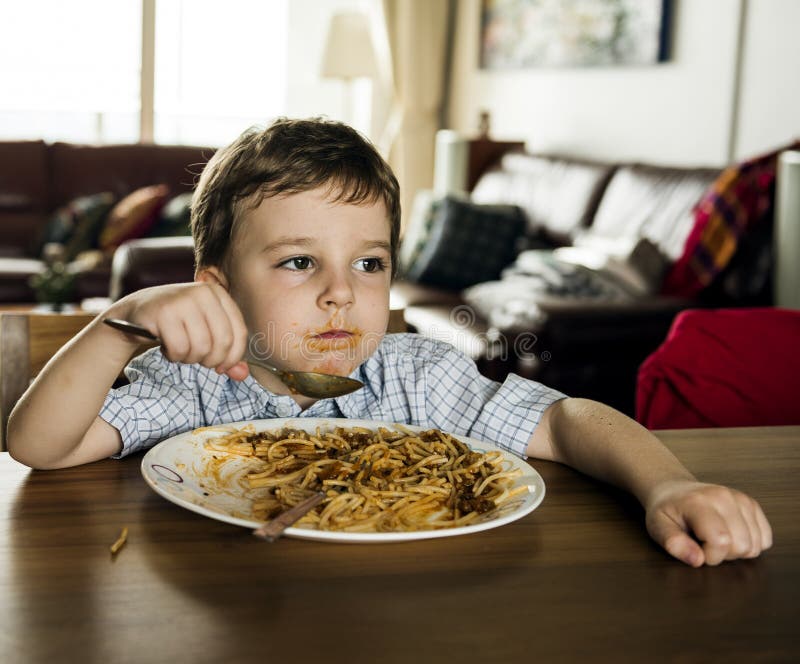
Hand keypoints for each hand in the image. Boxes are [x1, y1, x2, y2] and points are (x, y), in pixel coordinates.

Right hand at [109, 281, 249, 380]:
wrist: (137, 311)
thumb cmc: (177, 323)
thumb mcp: (205, 331)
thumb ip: (226, 353)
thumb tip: (242, 374)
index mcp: (218, 293)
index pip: (239, 332)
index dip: (233, 357)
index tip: (221, 367)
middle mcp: (203, 292)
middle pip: (222, 342)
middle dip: (211, 360)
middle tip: (197, 360)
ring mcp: (183, 300)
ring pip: (201, 347)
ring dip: (190, 358)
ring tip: (181, 351)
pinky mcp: (163, 312)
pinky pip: (180, 348)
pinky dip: (174, 356)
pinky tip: (167, 348)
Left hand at [645, 480, 772, 566]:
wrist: (673, 490)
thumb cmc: (666, 511)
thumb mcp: (658, 527)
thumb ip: (673, 543)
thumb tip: (697, 560)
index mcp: (698, 502)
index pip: (721, 541)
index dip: (710, 557)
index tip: (696, 550)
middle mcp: (723, 497)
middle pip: (742, 545)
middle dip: (723, 555)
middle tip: (705, 544)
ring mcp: (740, 498)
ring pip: (756, 544)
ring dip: (737, 550)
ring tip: (716, 538)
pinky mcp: (751, 504)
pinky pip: (765, 538)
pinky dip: (751, 544)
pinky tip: (731, 536)